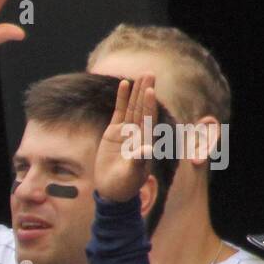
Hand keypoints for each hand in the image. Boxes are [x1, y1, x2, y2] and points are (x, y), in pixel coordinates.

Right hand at [94, 74, 157, 202]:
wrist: (113, 190)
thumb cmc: (125, 185)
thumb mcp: (132, 174)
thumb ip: (139, 160)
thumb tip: (148, 149)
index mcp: (145, 141)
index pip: (148, 119)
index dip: (149, 105)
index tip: (150, 90)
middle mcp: (138, 133)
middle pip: (142, 108)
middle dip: (146, 91)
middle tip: (150, 74)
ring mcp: (126, 132)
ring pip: (132, 107)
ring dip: (136, 92)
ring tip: (141, 76)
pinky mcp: (114, 133)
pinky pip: (119, 112)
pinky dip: (121, 99)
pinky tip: (124, 85)